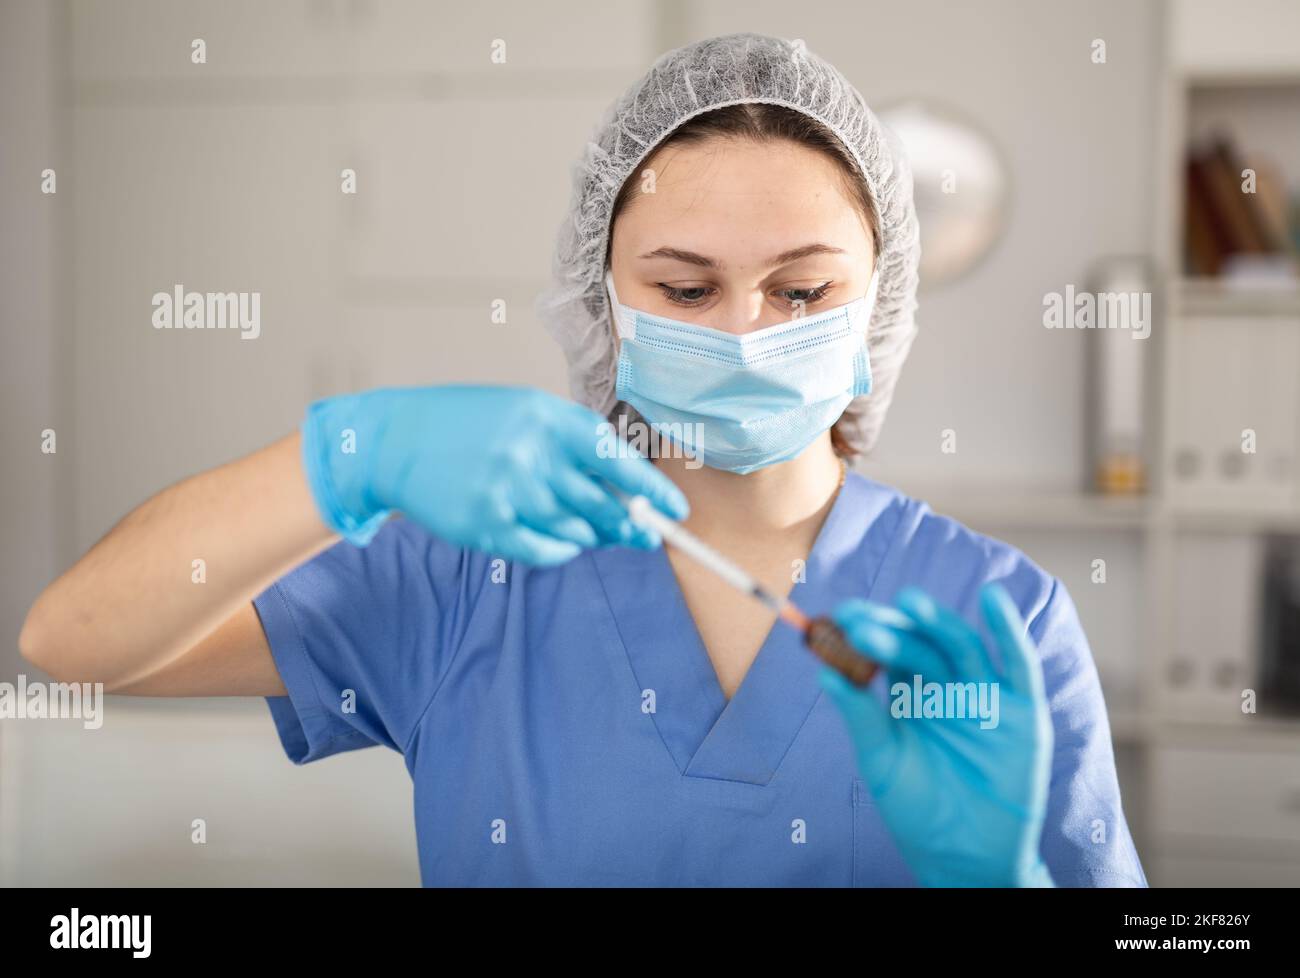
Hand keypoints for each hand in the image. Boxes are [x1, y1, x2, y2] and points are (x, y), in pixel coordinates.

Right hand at [300, 385, 688, 563]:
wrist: (394, 442)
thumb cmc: (465, 425)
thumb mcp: (522, 414)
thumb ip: (570, 447)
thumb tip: (622, 489)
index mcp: (546, 417)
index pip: (614, 457)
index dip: (650, 487)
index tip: (674, 509)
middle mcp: (530, 453)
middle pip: (600, 502)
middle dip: (629, 523)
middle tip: (645, 535)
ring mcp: (507, 491)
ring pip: (574, 529)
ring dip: (591, 535)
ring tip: (592, 532)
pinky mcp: (486, 524)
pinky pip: (542, 550)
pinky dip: (560, 551)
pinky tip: (563, 543)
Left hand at [819, 584, 1054, 886]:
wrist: (964, 857)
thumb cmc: (917, 808)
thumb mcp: (882, 761)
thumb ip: (861, 717)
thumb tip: (823, 673)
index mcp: (911, 694)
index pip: (888, 651)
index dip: (867, 632)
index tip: (839, 617)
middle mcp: (948, 687)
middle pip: (920, 645)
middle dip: (892, 629)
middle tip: (859, 617)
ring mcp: (986, 695)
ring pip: (960, 647)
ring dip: (937, 622)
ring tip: (909, 602)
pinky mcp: (1023, 711)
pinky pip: (1019, 664)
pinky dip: (1009, 631)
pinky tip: (992, 598)